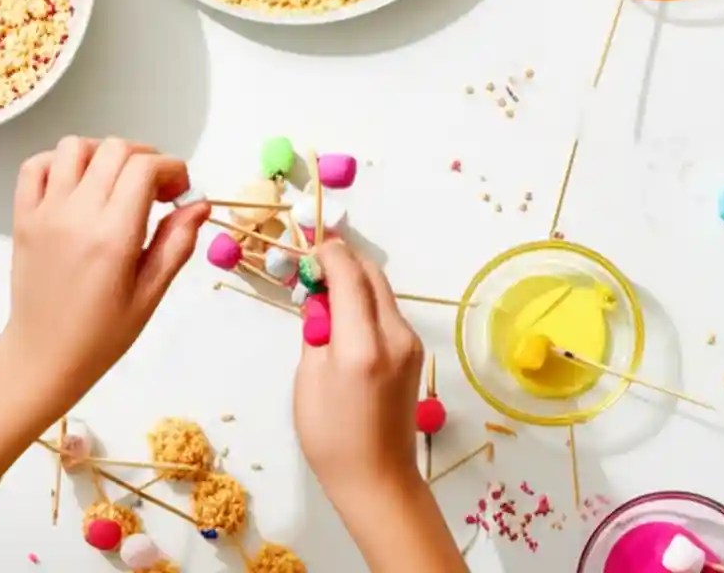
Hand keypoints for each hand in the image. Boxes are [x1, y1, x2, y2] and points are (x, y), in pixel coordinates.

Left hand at [3, 136, 207, 407]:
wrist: (43, 356)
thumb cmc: (102, 334)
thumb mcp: (150, 294)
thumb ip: (176, 244)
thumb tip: (199, 204)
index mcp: (112, 237)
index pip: (144, 169)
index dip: (172, 169)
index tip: (180, 191)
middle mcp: (76, 216)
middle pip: (115, 150)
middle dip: (146, 158)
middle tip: (157, 189)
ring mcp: (45, 213)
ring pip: (75, 147)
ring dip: (105, 154)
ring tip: (118, 181)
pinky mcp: (23, 217)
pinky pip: (36, 165)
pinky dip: (61, 162)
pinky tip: (80, 184)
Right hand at [293, 241, 423, 500]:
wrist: (377, 477)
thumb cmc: (331, 436)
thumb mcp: (309, 377)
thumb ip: (317, 329)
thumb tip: (321, 298)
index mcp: (362, 344)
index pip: (350, 276)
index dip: (329, 253)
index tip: (310, 247)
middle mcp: (395, 335)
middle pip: (372, 275)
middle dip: (343, 262)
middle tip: (313, 265)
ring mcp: (410, 343)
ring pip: (381, 292)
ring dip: (354, 282)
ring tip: (324, 296)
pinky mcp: (414, 352)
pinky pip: (387, 313)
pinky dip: (365, 303)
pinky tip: (345, 320)